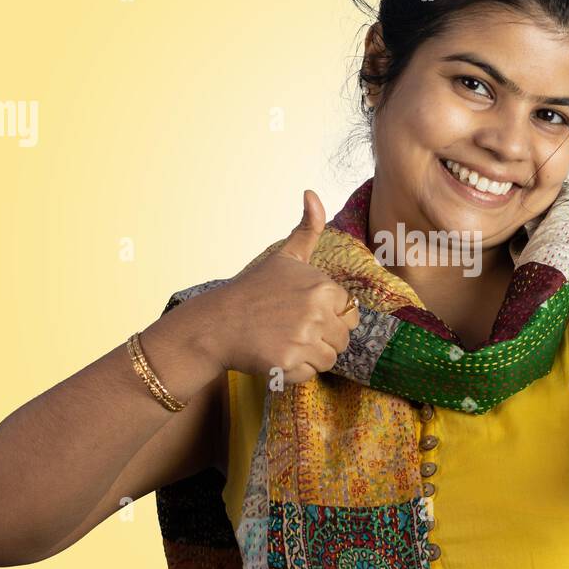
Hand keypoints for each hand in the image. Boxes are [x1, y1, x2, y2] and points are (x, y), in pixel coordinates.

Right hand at [196, 190, 360, 384]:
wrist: (217, 323)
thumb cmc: (253, 290)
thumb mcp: (284, 257)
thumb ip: (307, 230)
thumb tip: (311, 193)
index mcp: (323, 287)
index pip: (351, 313)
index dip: (330, 316)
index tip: (304, 313)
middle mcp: (317, 313)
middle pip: (343, 338)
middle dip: (323, 338)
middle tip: (293, 330)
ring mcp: (303, 340)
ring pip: (330, 359)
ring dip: (311, 356)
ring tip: (285, 342)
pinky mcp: (288, 364)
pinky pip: (310, 374)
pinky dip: (296, 371)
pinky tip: (276, 355)